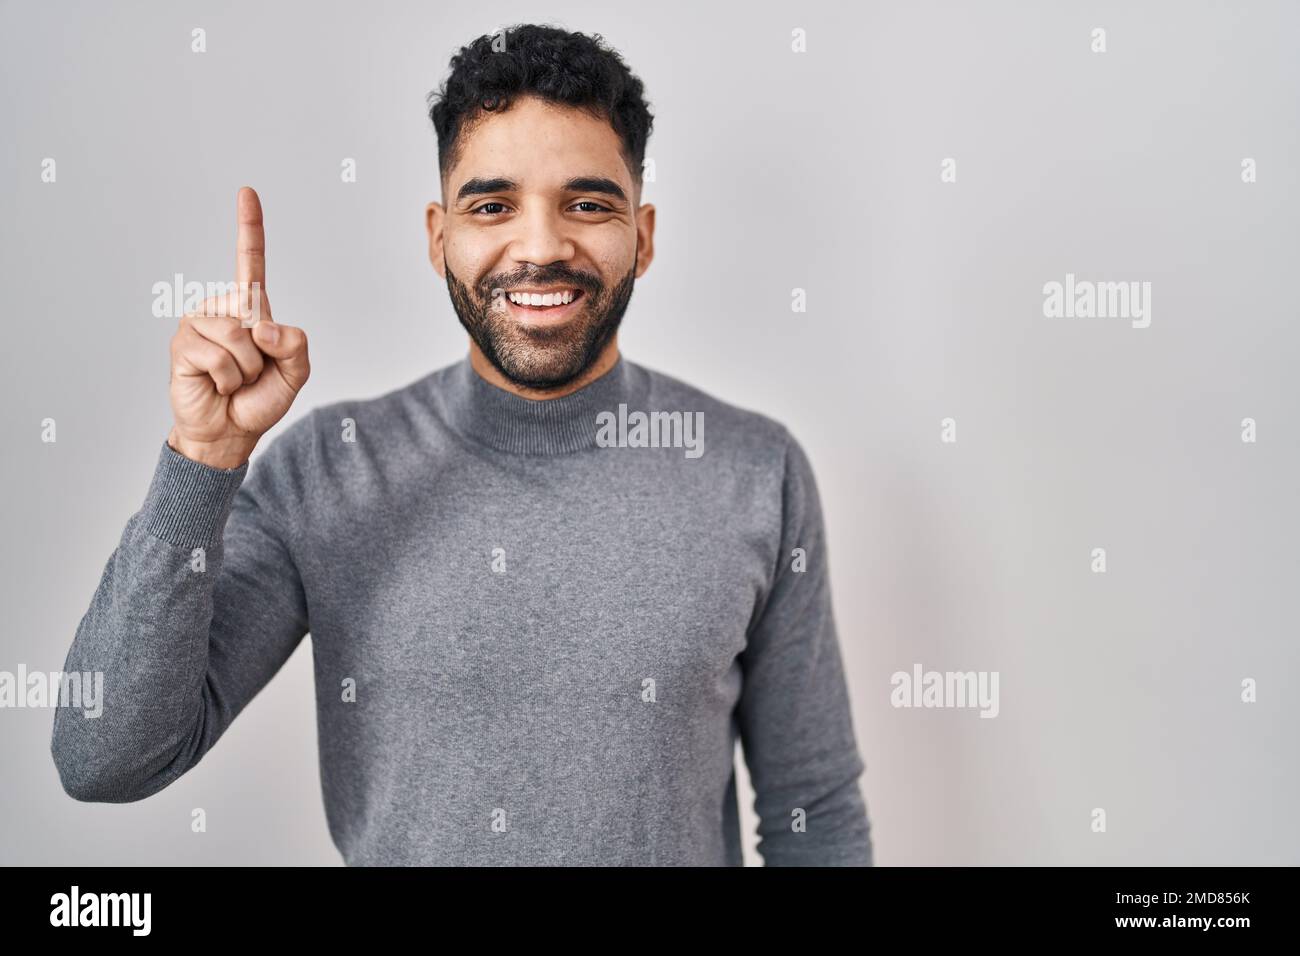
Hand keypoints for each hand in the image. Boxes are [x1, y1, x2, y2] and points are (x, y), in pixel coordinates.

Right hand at [167, 187, 309, 468]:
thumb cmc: (260, 398)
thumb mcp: (296, 372)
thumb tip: (260, 326)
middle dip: (264, 356)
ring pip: (238, 339)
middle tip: (250, 373)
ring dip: (245, 371)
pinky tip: (216, 384)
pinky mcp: (182, 344)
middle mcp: (221, 309)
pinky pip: (220, 358)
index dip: (249, 227)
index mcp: (249, 308)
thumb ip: (296, 345)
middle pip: (255, 316)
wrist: (230, 431)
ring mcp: (198, 323)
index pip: (250, 262)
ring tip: (232, 380)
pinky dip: (227, 379)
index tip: (247, 192)